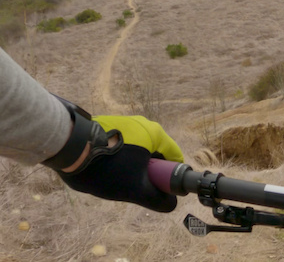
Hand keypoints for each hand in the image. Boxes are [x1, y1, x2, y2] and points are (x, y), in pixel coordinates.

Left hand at [58, 115, 183, 212]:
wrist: (68, 148)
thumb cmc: (106, 168)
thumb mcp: (135, 190)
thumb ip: (157, 199)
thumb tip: (171, 204)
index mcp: (155, 134)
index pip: (174, 158)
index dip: (169, 177)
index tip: (157, 189)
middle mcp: (143, 123)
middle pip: (156, 154)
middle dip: (148, 172)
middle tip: (134, 186)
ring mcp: (125, 121)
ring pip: (138, 150)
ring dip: (133, 165)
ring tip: (115, 177)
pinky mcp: (108, 124)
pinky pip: (123, 145)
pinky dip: (120, 157)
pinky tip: (105, 167)